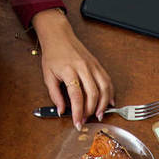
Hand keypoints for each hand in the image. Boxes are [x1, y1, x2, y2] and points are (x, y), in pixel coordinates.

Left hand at [32, 9, 114, 127]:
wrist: (59, 36)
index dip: (78, 112)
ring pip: (104, 88)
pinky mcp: (98, 65)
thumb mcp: (48, 76)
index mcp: (69, 70)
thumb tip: (61, 110)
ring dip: (103, 104)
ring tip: (99, 115)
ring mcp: (92, 65)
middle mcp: (83, 67)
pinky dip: (110, 93)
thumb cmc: (53, 55)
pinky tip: (110, 102)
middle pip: (93, 94)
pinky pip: (108, 81)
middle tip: (85, 120)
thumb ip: (55, 95)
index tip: (77, 122)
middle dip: (90, 111)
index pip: (76, 96)